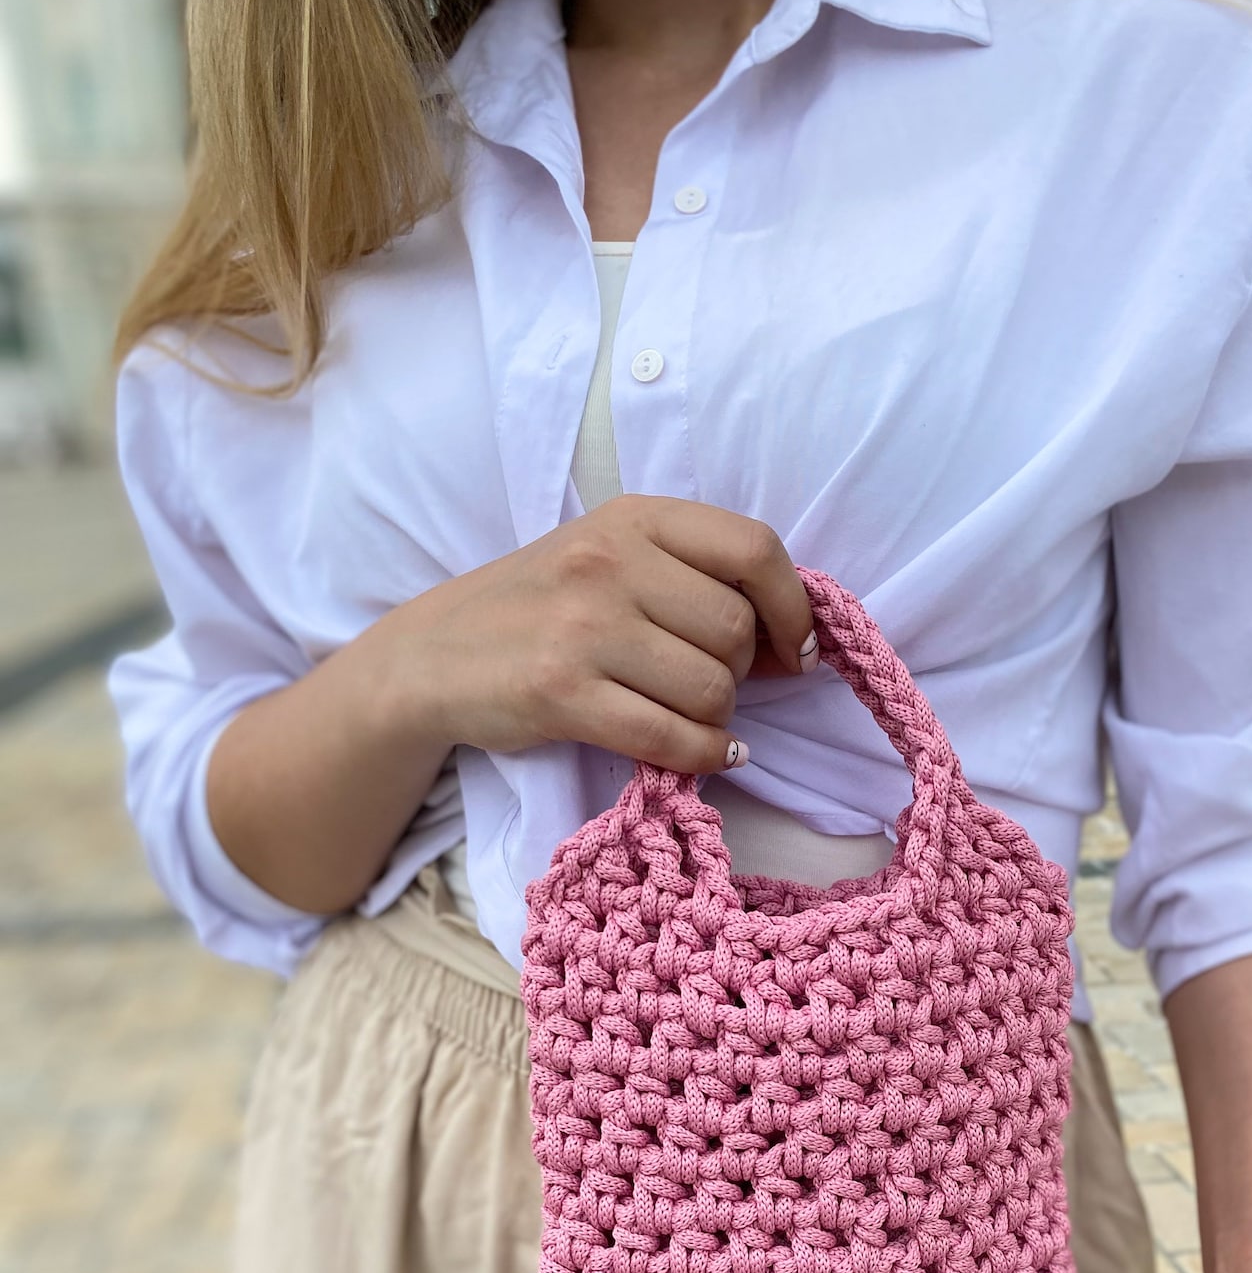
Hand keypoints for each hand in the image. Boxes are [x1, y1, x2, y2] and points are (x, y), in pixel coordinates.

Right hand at [386, 494, 814, 771]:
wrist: (434, 656)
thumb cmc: (540, 610)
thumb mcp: (612, 561)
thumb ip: (693, 580)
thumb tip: (794, 643)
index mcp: (633, 518)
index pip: (754, 548)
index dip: (793, 607)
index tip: (795, 649)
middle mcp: (610, 562)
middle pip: (736, 631)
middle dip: (742, 674)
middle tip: (711, 687)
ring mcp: (583, 627)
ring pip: (710, 688)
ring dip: (716, 717)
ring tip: (688, 717)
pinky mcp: (561, 692)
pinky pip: (669, 736)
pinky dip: (702, 755)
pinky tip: (703, 753)